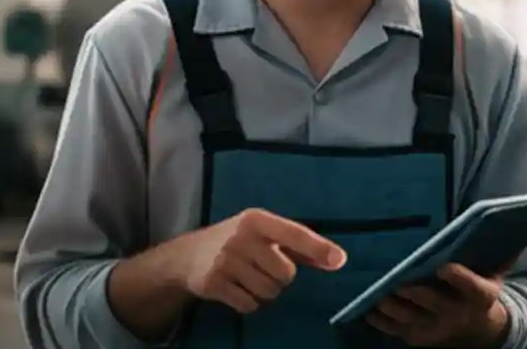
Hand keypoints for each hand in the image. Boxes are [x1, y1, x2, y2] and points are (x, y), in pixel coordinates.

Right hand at [176, 208, 346, 313]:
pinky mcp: (214, 283)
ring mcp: (226, 260)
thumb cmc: (237, 241)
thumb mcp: (264, 234)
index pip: (294, 234)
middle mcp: (241, 237)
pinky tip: (237, 288)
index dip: (318, 248)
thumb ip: (299, 246)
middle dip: (280, 277)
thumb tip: (336, 260)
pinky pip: (249, 305)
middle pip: (285, 273)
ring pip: (269, 292)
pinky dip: (248, 302)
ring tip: (249, 277)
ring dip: (265, 291)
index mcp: (257, 219)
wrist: (187, 255)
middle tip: (264, 268)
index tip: (339, 260)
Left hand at [366, 264, 510, 348]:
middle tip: (395, 277)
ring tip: (375, 291)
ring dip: (392, 306)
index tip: (443, 266)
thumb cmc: (479, 288)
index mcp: (481, 296)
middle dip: (413, 291)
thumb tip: (501, 222)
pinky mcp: (419, 337)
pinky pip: (397, 330)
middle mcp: (458, 314)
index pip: (472, 287)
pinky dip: (381, 321)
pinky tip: (368, 308)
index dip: (459, 278)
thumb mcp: (493, 273)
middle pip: (434, 302)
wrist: (478, 327)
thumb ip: (496, 253)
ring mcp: (437, 328)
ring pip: (411, 317)